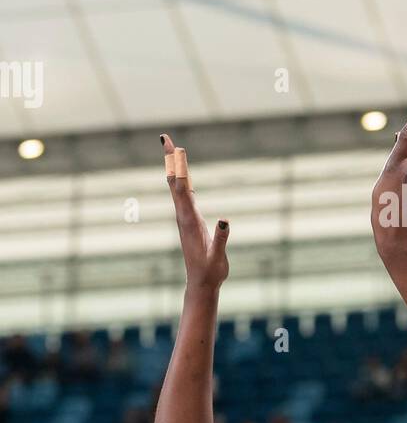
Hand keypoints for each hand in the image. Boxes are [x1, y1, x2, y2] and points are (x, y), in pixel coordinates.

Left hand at [162, 134, 229, 291]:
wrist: (200, 284)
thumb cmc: (210, 271)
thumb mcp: (218, 256)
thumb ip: (221, 239)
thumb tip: (225, 220)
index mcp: (189, 220)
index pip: (182, 188)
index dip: (179, 167)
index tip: (176, 147)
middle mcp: (183, 216)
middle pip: (175, 182)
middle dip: (171, 160)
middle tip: (165, 138)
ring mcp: (185, 219)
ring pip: (178, 188)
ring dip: (175, 168)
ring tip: (172, 151)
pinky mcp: (190, 223)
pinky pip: (184, 197)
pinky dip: (183, 182)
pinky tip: (184, 179)